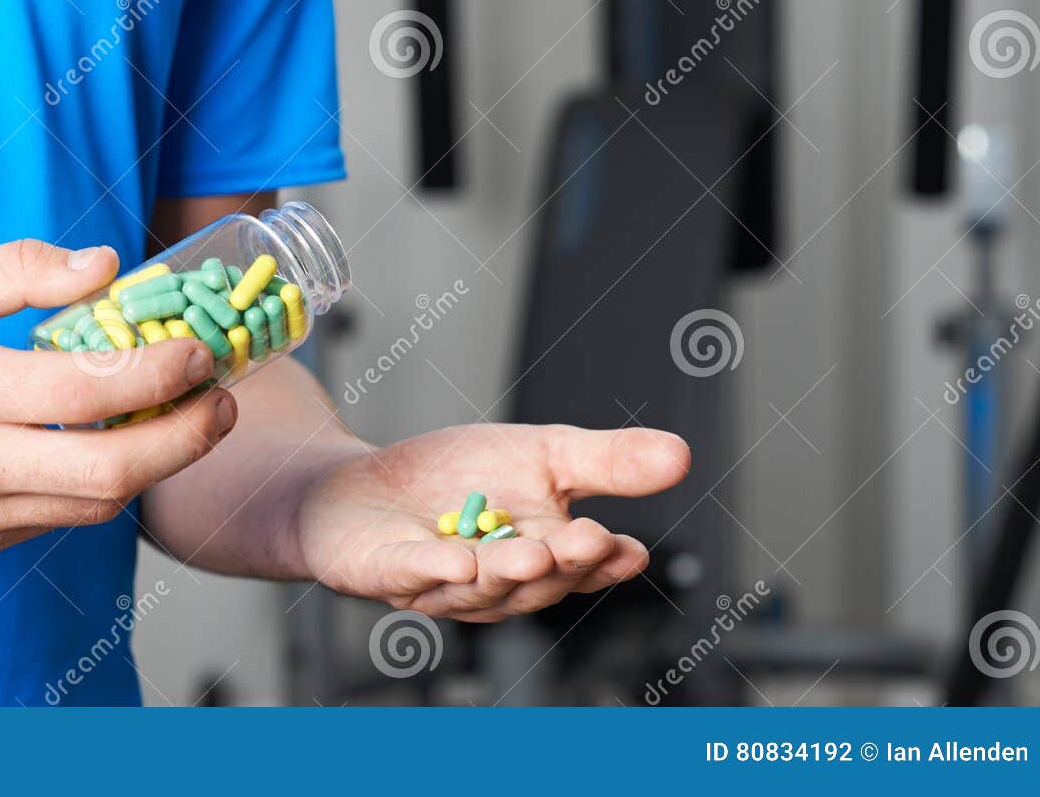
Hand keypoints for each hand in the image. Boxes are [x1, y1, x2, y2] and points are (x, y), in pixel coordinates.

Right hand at [0, 240, 236, 562]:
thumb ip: (16, 271)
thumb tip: (104, 265)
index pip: (90, 391)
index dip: (164, 373)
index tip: (199, 351)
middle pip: (112, 472)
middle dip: (189, 439)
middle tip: (221, 404)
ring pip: (92, 506)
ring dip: (152, 467)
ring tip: (179, 422)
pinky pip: (53, 521)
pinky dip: (93, 487)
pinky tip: (106, 447)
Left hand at [293, 423, 688, 620]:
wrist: (358, 485)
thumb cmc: (452, 477)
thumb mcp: (540, 453)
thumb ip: (606, 462)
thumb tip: (681, 454)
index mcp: (540, 556)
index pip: (581, 566)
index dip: (604, 562)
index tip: (630, 549)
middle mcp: (494, 583)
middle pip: (536, 581)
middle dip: (562, 563)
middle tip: (588, 540)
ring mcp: (439, 585)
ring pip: (480, 585)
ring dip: (507, 572)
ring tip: (532, 552)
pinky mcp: (384, 572)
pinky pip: (411, 576)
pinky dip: (432, 571)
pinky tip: (454, 561)